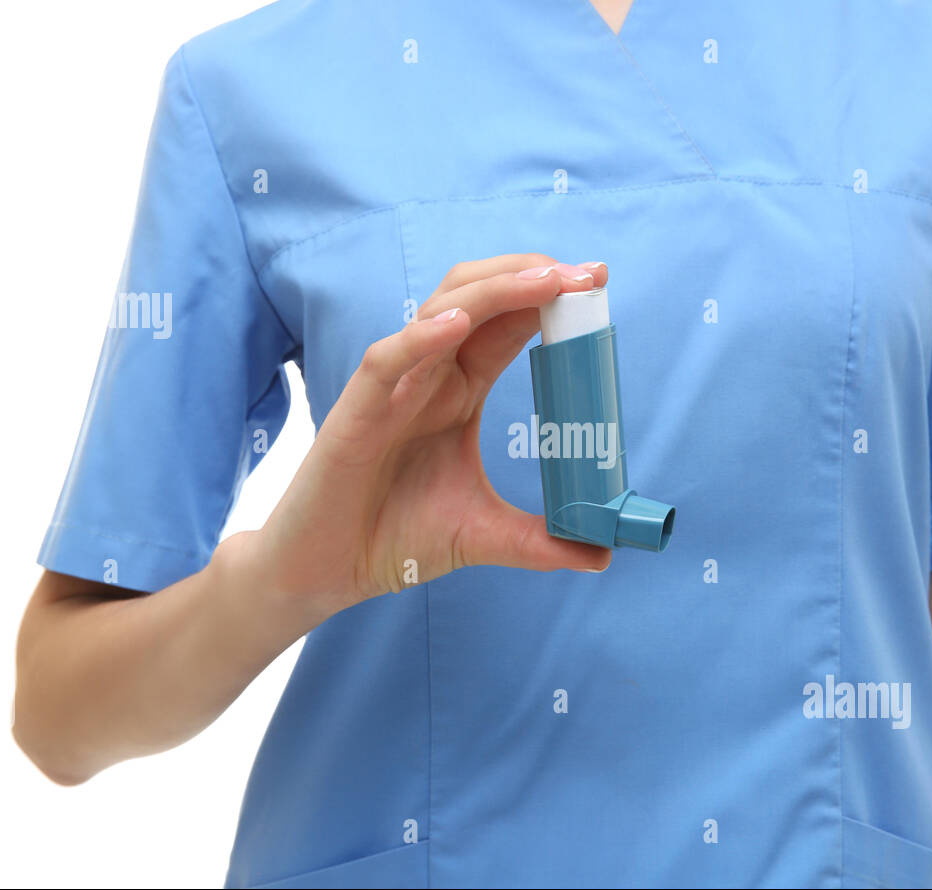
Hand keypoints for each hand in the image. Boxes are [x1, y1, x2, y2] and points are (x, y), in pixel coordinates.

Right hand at [251, 254, 612, 619]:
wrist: (329, 573)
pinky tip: (457, 323)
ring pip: (438, 311)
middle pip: (479, 298)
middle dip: (532, 276)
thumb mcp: (483, 536)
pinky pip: (386, 361)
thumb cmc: (394, 538)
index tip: (598, 283)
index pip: (508, 326)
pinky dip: (420, 337)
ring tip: (545, 280)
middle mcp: (428, 377)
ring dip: (494, 289)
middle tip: (589, 274)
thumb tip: (602, 556)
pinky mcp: (355, 411)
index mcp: (459, 393)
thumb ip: (540, 542)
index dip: (549, 298)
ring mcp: (392, 388)